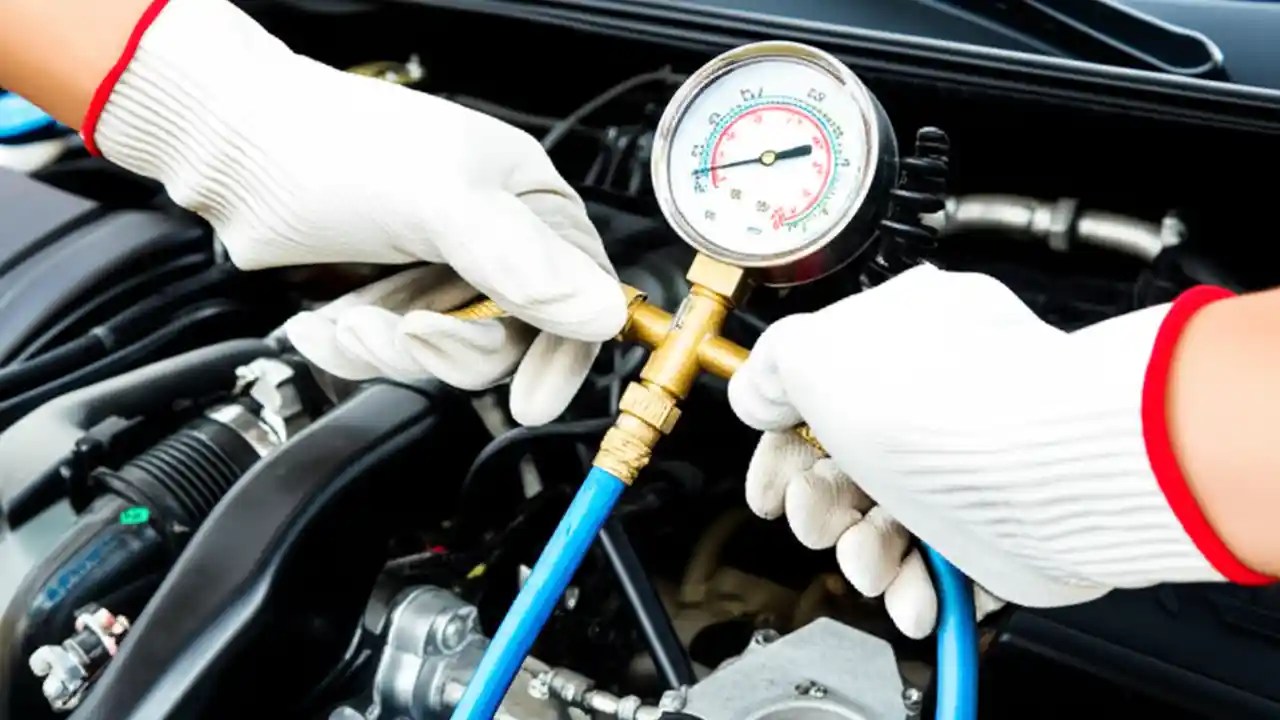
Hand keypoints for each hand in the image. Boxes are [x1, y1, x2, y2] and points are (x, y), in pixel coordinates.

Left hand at [85, 0, 625, 423]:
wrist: (235, 153)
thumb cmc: (333, 146)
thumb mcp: (442, 202)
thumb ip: (525, 262)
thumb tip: (602, 311)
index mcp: (528, 202)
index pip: (579, 296)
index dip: (560, 352)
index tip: (532, 400)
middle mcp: (495, 239)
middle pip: (510, 340)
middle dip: (450, 349)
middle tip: (406, 333)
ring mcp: (442, 271)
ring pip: (449, 357)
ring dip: (393, 351)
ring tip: (353, 318)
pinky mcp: (394, 297)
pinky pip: (397, 356)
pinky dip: (358, 349)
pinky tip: (329, 321)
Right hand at [729, 264, 1230, 634]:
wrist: (1040, 474)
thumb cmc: (941, 405)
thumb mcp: (811, 353)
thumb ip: (768, 368)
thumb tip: (754, 391)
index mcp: (894, 337)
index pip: (814, 395)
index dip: (781, 448)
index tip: (771, 487)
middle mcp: (932, 396)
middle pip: (844, 468)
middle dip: (819, 509)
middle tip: (818, 522)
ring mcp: (966, 461)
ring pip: (883, 525)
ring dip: (862, 556)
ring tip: (872, 564)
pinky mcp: (997, 526)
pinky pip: (935, 565)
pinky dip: (915, 588)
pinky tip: (913, 592)